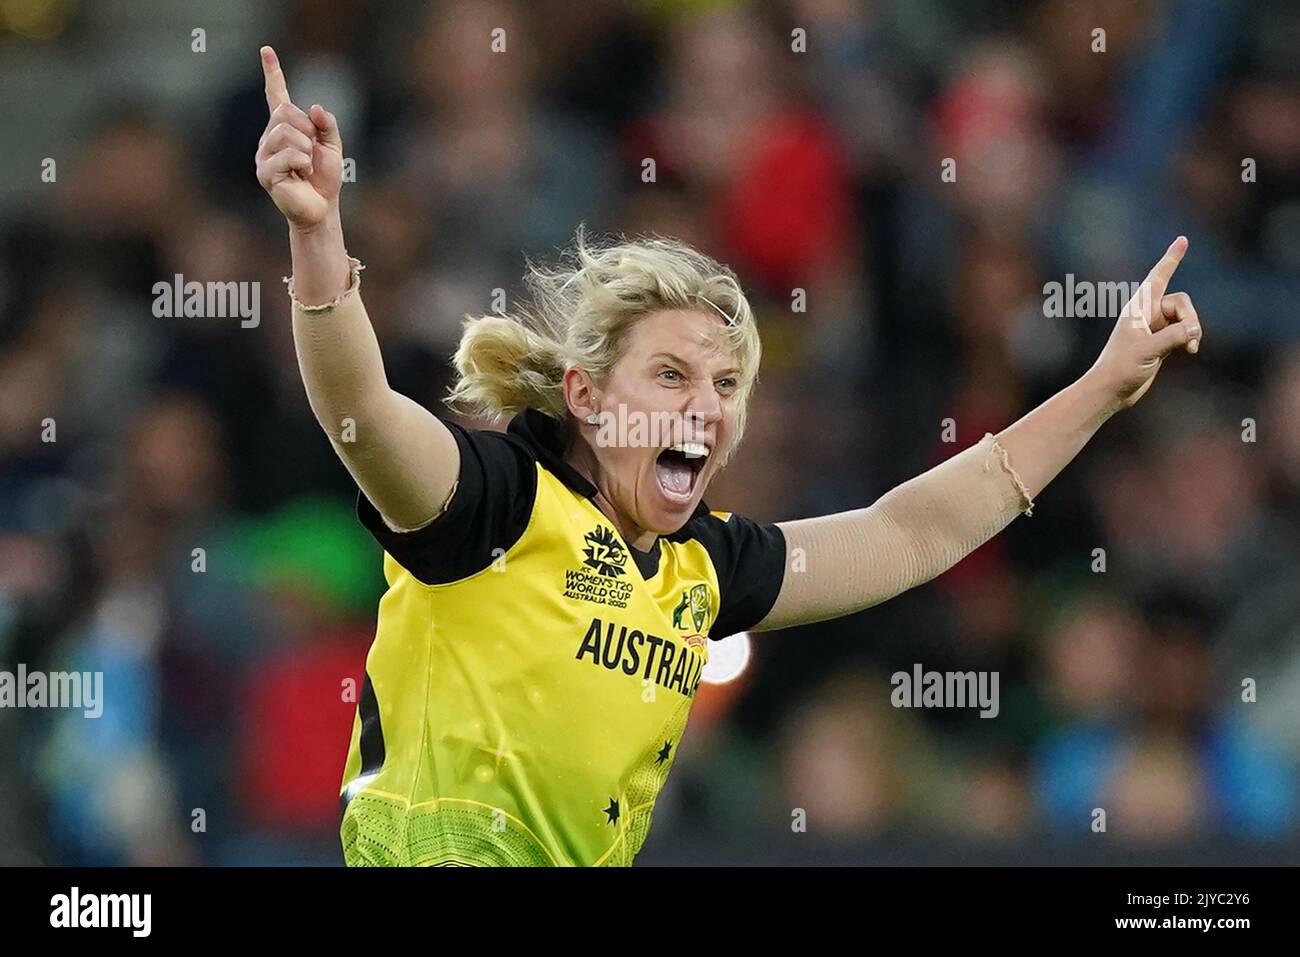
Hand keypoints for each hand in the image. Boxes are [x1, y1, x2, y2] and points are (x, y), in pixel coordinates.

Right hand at [254, 45, 343, 230]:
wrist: (321, 208)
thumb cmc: (324, 178)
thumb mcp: (333, 145)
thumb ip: (327, 124)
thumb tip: (316, 108)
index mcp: (285, 128)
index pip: (276, 95)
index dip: (272, 73)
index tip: (266, 50)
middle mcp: (269, 137)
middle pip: (286, 112)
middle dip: (307, 130)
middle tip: (311, 152)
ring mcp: (264, 154)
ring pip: (287, 133)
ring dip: (306, 149)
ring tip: (305, 167)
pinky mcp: (265, 172)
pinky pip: (289, 154)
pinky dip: (303, 164)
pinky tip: (301, 176)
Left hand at [1089, 236, 1203, 410]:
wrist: (1112, 390)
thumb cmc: (1121, 368)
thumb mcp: (1148, 350)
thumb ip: (1173, 337)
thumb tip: (1195, 329)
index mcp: (1138, 308)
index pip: (1158, 277)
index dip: (1171, 259)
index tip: (1183, 240)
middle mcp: (1147, 313)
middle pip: (1182, 302)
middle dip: (1191, 318)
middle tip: (1191, 339)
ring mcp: (1156, 327)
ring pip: (1186, 317)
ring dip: (1192, 331)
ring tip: (1190, 349)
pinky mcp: (1162, 341)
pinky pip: (1185, 331)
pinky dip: (1190, 339)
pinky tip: (1191, 351)